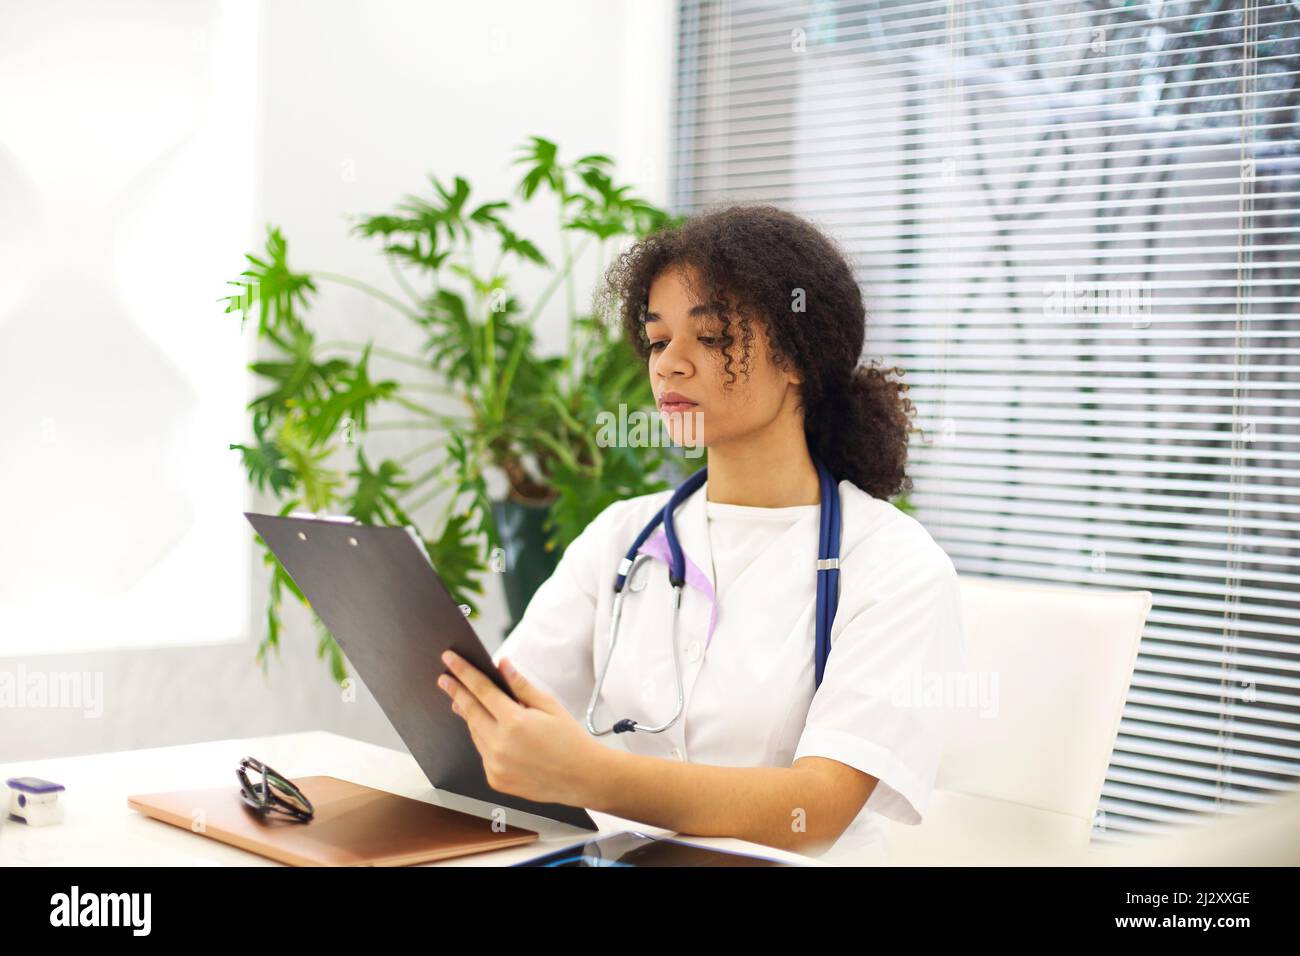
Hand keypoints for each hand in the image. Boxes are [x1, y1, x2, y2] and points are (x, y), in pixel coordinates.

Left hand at [437, 650, 606, 807]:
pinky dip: (484, 740)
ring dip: (471, 716)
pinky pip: (482, 753)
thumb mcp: (549, 705)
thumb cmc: (570, 739)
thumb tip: (502, 665)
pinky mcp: (495, 779)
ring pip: (475, 733)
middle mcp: (500, 746)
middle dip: (456, 692)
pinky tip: (493, 732)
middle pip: (470, 711)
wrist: (583, 777)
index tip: (449, 660)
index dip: (463, 672)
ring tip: (466, 702)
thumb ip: (521, 685)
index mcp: (515, 723)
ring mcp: (495, 766)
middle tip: (444, 679)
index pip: (481, 690)